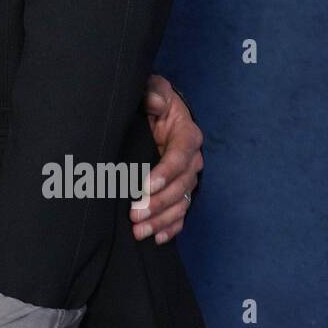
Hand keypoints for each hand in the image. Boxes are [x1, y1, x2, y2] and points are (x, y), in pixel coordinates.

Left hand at [132, 73, 202, 243]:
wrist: (161, 113)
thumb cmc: (155, 101)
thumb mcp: (154, 89)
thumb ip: (154, 92)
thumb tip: (155, 102)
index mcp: (187, 135)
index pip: (181, 156)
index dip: (165, 172)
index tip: (146, 186)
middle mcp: (192, 160)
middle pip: (181, 186)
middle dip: (158, 202)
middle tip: (135, 214)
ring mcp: (188, 178)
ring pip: (180, 204)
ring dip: (161, 219)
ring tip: (140, 231)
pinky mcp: (180, 191)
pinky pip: (180, 214)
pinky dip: (170, 228)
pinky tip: (157, 238)